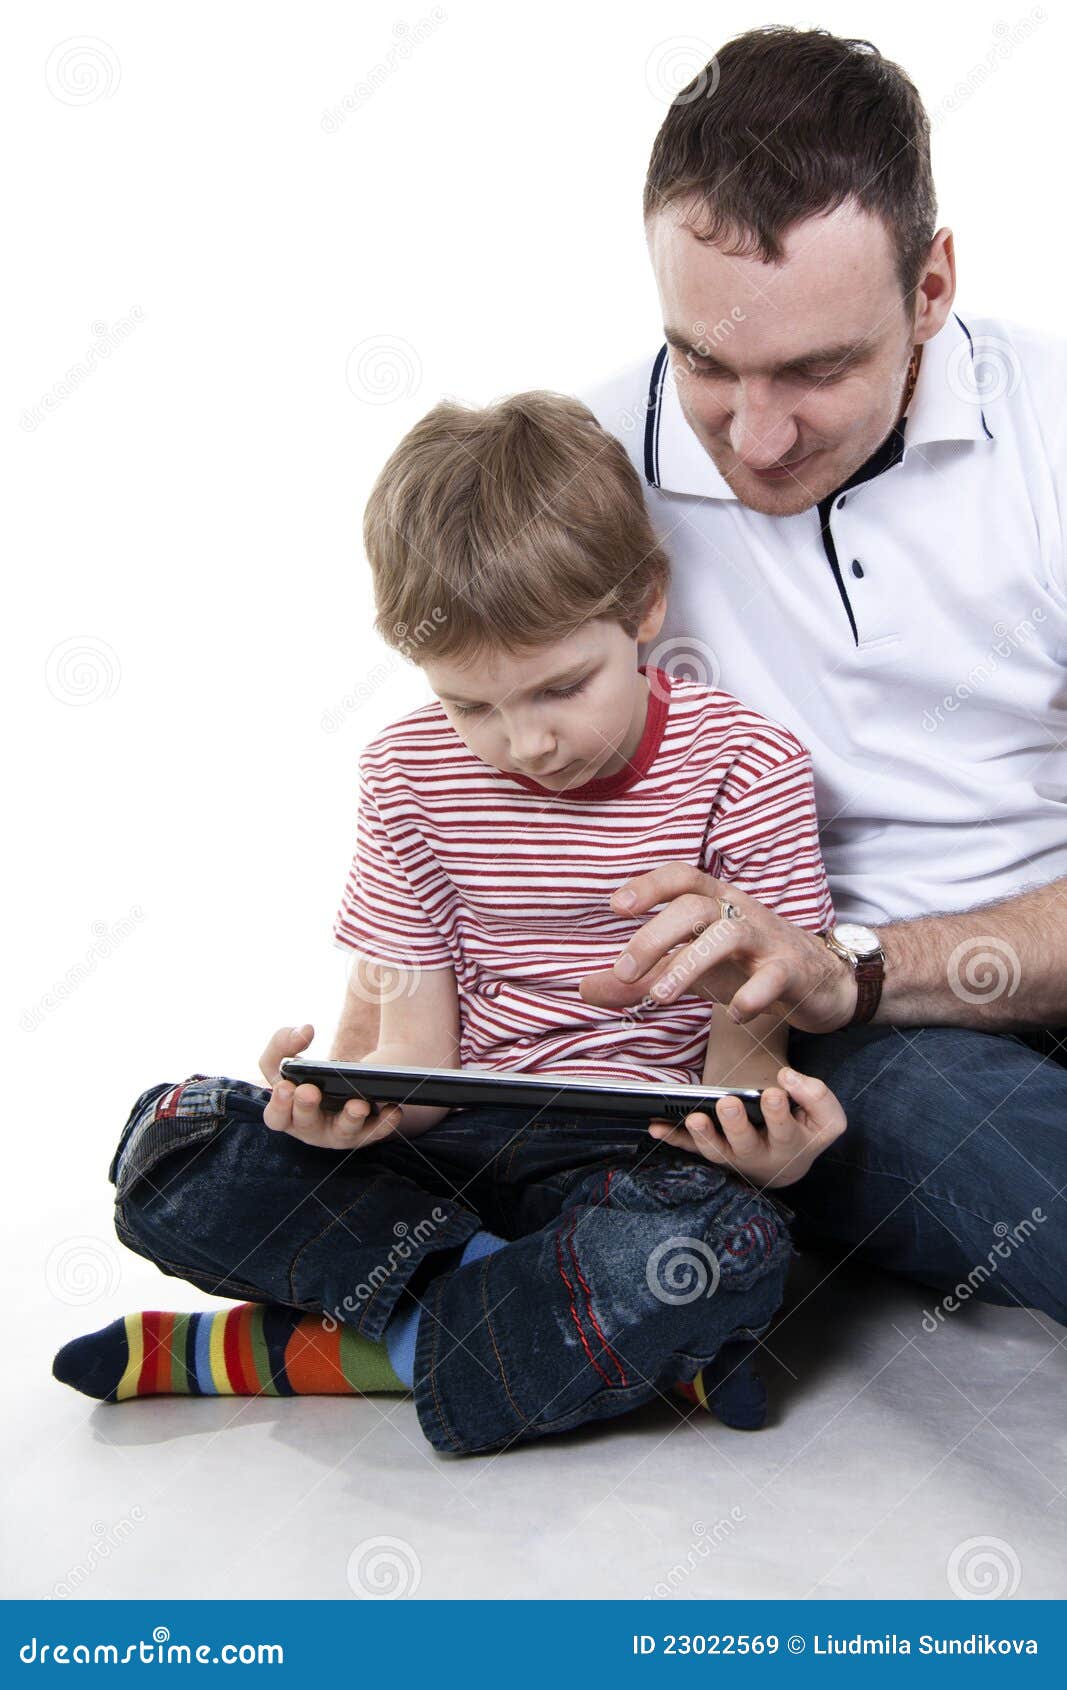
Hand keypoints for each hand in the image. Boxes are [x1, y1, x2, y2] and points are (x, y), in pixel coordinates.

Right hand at [258, 1023, 403, 1150]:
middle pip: (306, 1124)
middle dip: (307, 1107)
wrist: (347, 1083)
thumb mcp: (288, 1057)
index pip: (276, 1117)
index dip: (279, 1105)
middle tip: (310, 1091)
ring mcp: (339, 1133)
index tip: (286, 1087)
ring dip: (350, 1118)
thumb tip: (305, 1031)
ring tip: (358, 1104)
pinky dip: (385, 1122)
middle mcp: (311, 1129)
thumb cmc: (310, 1074)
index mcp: (287, 1114)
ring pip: (344, 1131)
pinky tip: (393, 1108)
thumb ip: (283, 1041)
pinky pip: (376, 1131)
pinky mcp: (366, 1132)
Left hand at [579, 864, 856, 1033]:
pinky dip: (751, 995)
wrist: (820, 981)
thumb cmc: (745, 965)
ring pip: (729, 934)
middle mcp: (739, 912)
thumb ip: (641, 977)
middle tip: (625, 971)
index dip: (649, 886)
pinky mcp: (793, 971)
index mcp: (713, 903)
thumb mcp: (690, 968)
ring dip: (690, 963)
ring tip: (662, 996)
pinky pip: (772, 976)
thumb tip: (584, 988)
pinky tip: (733, 1014)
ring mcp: (767, 939)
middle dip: (656, 936)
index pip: (680, 878)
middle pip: (695, 907)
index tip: (618, 906)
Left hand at [648, 1067, 845, 1188]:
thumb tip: (787, 1078)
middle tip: (726, 1103)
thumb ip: (815, 1095)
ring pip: (716, 1152)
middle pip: (746, 1145)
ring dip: (701, 1136)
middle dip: (735, 1125)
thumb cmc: (804, 1129)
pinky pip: (691, 1150)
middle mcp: (760, 1157)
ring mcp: (733, 1159)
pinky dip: (673, 1139)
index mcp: (792, 1145)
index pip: (786, 1130)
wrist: (786, 1161)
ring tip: (692, 1118)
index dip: (779, 1113)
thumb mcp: (825, 1117)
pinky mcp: (713, 1155)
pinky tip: (655, 1127)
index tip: (774, 1093)